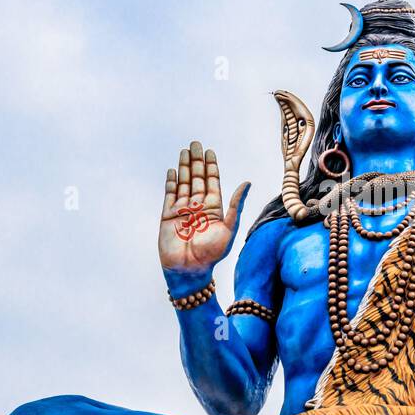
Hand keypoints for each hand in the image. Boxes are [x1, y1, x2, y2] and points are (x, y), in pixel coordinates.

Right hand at [159, 141, 249, 281]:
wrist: (190, 270)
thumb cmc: (212, 254)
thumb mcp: (229, 228)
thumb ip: (236, 205)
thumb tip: (247, 182)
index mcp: (213, 209)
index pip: (212, 183)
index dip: (211, 167)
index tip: (210, 152)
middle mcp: (198, 207)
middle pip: (197, 179)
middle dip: (197, 162)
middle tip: (196, 144)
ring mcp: (182, 211)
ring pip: (184, 184)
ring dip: (184, 168)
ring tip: (184, 152)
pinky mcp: (167, 216)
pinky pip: (169, 195)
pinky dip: (171, 183)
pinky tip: (173, 171)